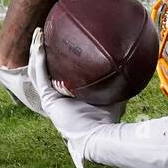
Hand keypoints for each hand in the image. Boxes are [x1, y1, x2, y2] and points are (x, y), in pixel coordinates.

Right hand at [28, 29, 124, 167]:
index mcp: (67, 96)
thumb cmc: (108, 119)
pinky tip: (40, 46)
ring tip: (38, 34)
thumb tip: (132, 65)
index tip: (55, 40)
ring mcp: (50, 99)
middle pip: (42, 70)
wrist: (101, 136)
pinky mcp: (49, 100)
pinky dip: (39, 61)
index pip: (56, 74)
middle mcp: (56, 97)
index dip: (52, 59)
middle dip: (39, 51)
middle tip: (41, 32)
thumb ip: (118, 81)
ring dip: (35, 52)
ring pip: (37, 71)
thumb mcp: (113, 94)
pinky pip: (41, 76)